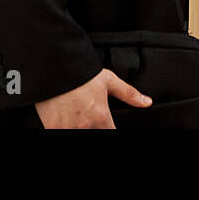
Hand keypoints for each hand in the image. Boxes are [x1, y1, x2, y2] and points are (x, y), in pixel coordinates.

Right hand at [34, 68, 150, 128]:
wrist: (54, 66)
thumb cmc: (80, 72)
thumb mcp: (107, 79)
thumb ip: (128, 93)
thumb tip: (147, 102)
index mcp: (100, 116)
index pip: (110, 133)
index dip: (107, 127)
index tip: (103, 122)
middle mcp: (85, 125)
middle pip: (92, 132)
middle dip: (90, 124)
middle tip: (84, 112)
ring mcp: (67, 127)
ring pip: (77, 131)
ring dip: (76, 125)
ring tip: (72, 111)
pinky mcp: (52, 126)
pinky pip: (59, 130)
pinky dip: (61, 125)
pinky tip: (61, 114)